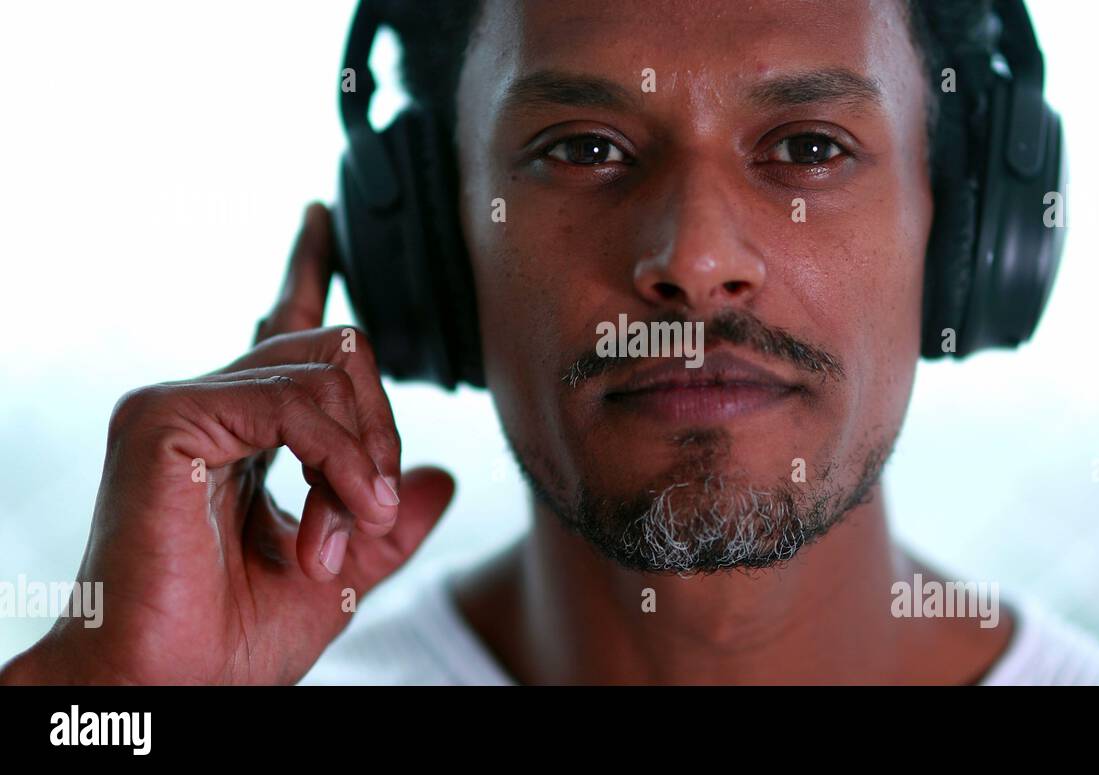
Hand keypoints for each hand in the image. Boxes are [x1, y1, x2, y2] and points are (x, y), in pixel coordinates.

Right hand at [0, 203, 455, 684]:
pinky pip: (295, 402)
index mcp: (237, 433)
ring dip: (360, 462)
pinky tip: (345, 510)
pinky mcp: (166, 419)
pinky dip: (340, 459)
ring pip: (326, 371)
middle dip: (379, 433)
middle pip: (339, 352)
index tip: (321, 221)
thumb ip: (386, 519)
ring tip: (342, 537)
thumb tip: (439, 478)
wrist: (169, 691)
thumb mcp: (340, 573)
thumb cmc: (229, 643)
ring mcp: (181, 404)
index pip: (281, 331)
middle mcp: (206, 405)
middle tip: (370, 515)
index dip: (306, 270)